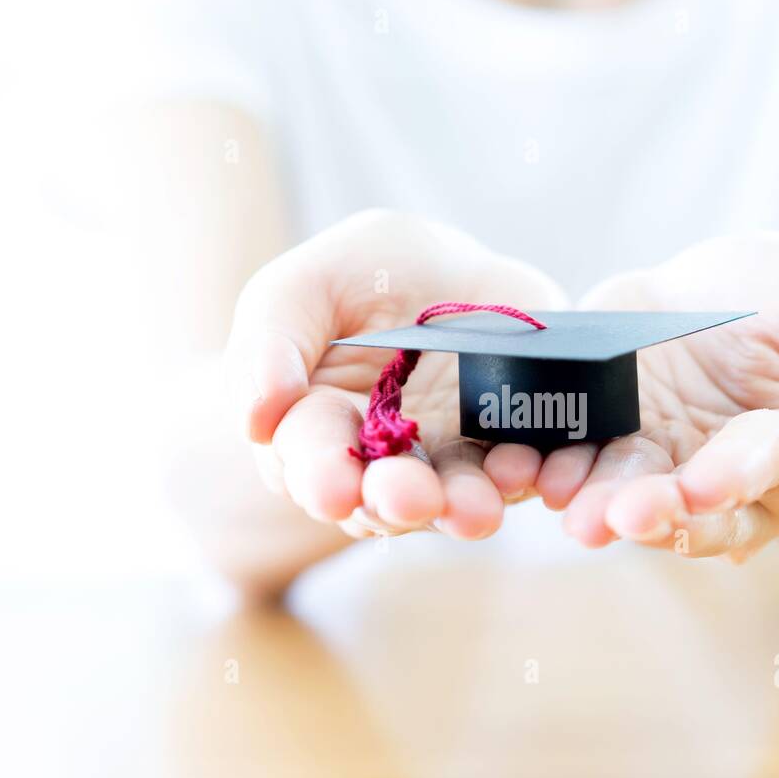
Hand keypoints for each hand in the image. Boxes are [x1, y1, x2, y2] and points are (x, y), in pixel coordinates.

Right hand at [225, 210, 566, 538]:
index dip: (320, 473)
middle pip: (383, 497)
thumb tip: (254, 419)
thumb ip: (270, 339)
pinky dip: (523, 477)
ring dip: (461, 507)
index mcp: (320, 425)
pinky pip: (521, 473)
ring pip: (453, 498)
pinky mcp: (515, 451)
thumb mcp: (306, 284)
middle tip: (406, 500)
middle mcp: (385, 462)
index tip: (331, 489)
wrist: (460, 266)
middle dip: (393, 501)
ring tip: (473, 511)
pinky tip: (524, 469)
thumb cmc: (366, 275)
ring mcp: (452, 463)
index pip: (313, 456)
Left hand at [483, 234, 778, 559]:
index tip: (704, 486)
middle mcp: (725, 483)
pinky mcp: (603, 453)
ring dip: (602, 509)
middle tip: (623, 516)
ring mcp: (658, 472)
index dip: (737, 476)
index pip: (769, 467)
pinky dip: (554, 474)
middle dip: (660, 513)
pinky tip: (531, 475)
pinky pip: (576, 469)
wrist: (710, 287)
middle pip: (697, 509)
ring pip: (632, 500)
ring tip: (573, 512)